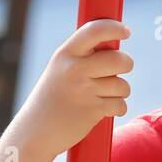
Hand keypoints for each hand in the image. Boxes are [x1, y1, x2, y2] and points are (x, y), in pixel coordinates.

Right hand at [13, 19, 133, 158]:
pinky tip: (101, 110)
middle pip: (119, 60)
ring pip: (123, 85)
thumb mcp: (59, 70)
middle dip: (125, 65)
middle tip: (116, 72)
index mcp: (65, 54)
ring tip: (101, 96)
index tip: (126, 31)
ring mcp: (84, 90)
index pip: (94, 30)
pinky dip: (116, 109)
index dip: (114, 28)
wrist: (35, 132)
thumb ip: (82, 57)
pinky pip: (120, 105)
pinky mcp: (92, 111)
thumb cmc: (52, 99)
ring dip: (119, 92)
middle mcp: (74, 69)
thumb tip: (114, 45)